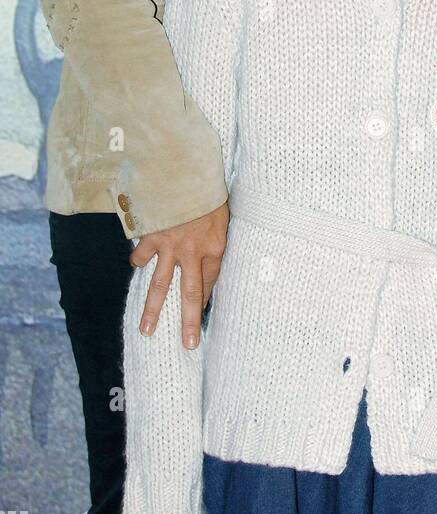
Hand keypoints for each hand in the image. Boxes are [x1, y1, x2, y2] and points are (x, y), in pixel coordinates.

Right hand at [129, 201, 229, 349]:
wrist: (185, 169)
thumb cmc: (208, 190)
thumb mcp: (222, 214)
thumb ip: (215, 236)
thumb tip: (211, 258)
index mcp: (215, 247)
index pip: (211, 282)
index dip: (206, 298)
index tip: (201, 313)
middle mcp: (193, 253)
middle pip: (190, 295)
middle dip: (187, 322)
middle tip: (187, 345)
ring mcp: (169, 247)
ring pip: (160, 286)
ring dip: (153, 310)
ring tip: (146, 331)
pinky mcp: (151, 237)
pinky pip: (141, 256)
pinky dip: (138, 261)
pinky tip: (137, 266)